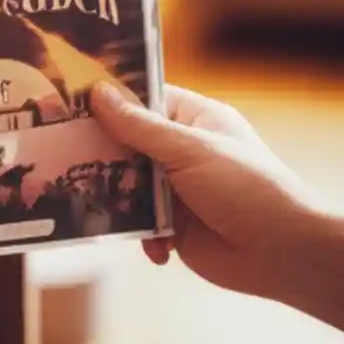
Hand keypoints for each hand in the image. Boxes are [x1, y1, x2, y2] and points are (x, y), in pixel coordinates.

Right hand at [91, 82, 324, 297]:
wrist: (283, 251)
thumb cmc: (246, 186)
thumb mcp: (189, 149)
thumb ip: (140, 126)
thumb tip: (98, 92)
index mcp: (194, 119)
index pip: (144, 99)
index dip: (110, 100)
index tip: (68, 101)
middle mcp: (183, 150)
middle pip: (128, 144)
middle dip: (102, 153)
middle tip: (60, 153)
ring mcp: (177, 189)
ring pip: (128, 185)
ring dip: (117, 197)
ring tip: (87, 200)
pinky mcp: (174, 226)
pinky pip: (140, 223)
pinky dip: (141, 234)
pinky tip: (152, 245)